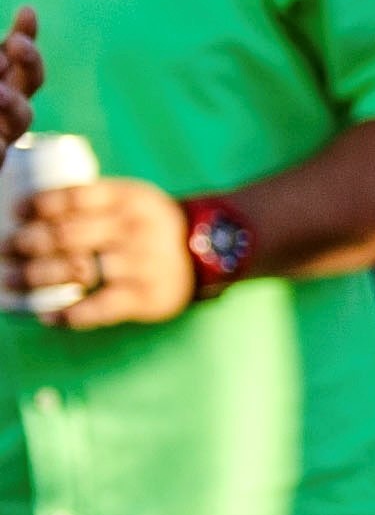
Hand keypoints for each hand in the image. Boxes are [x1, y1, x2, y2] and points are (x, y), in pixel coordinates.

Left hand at [0, 6, 36, 153]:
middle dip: (30, 61)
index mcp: (1, 79)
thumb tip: (3, 59)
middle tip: (18, 46)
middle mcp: (5, 104)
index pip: (18, 54)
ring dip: (11, 103)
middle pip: (30, 80)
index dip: (27, 33)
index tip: (28, 11)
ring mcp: (2, 134)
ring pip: (20, 117)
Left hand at [16, 171, 192, 328]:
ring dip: (37, 278)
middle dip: (28, 243)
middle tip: (4, 250)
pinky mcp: (149, 297)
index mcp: (128, 199)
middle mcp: (136, 229)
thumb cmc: (152, 226)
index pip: (74, 197)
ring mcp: (143, 264)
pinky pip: (104, 308)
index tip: (15, 214)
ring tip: (11, 281)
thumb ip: (91, 203)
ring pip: (79, 271)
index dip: (39, 205)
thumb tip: (25, 216)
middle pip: (68, 235)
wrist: (213, 252)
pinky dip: (72, 315)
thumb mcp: (131, 201)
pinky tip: (49, 317)